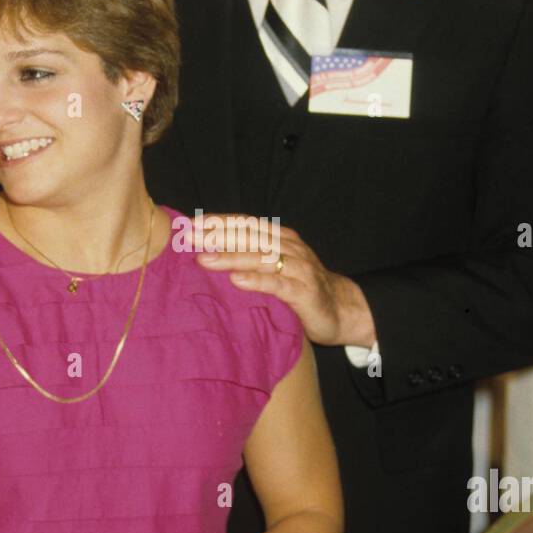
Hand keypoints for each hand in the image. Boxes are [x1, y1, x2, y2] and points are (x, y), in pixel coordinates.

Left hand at [192, 213, 376, 347]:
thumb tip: (208, 253)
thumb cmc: (302, 288)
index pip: (246, 223)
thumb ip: (251, 257)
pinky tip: (237, 281)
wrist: (344, 310)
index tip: (189, 225)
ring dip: (231, 257)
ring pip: (261, 258)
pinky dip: (257, 281)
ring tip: (204, 260)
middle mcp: (290, 248)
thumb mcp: (277, 267)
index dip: (218, 222)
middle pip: (249, 237)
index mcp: (280, 238)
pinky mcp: (305, 292)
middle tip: (189, 240)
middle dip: (217, 236)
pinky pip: (279, 284)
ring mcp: (299, 269)